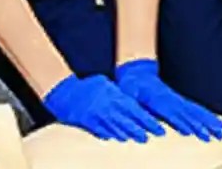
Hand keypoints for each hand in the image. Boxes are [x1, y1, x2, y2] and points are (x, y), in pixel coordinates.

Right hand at [43, 73, 165, 142]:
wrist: (63, 89)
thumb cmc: (84, 85)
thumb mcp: (103, 82)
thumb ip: (117, 92)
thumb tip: (130, 101)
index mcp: (114, 95)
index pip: (136, 110)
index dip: (149, 121)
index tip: (159, 129)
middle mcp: (108, 106)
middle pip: (129, 122)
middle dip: (140, 131)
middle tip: (148, 138)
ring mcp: (98, 115)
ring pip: (117, 128)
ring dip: (127, 135)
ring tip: (135, 140)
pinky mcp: (88, 122)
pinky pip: (102, 131)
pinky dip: (110, 135)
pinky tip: (116, 138)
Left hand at [116, 59, 221, 140]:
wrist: (136, 72)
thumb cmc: (130, 85)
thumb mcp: (128, 93)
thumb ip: (135, 105)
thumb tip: (142, 117)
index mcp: (156, 98)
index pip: (170, 112)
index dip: (180, 122)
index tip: (190, 132)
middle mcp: (170, 98)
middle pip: (187, 113)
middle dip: (199, 124)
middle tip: (212, 135)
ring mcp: (176, 99)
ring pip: (194, 111)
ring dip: (208, 121)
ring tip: (220, 132)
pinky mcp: (179, 101)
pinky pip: (195, 108)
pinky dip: (206, 116)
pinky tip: (217, 125)